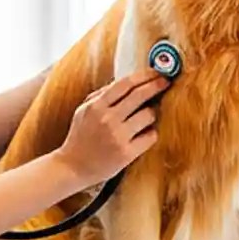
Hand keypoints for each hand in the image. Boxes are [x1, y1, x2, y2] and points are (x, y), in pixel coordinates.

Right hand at [54, 68, 170, 186]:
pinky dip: (150, 133)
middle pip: (139, 95)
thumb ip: (102, 95)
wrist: (73, 167)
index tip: (156, 72)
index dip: (144, 75)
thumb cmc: (80, 137)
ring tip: (145, 118)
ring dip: (151, 113)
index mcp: (96, 106)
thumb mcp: (84, 111)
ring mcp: (118, 136)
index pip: (125, 84)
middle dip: (156, 85)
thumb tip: (126, 82)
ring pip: (148, 115)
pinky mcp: (127, 153)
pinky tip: (143, 135)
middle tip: (165, 82)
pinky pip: (150, 136)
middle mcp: (108, 119)